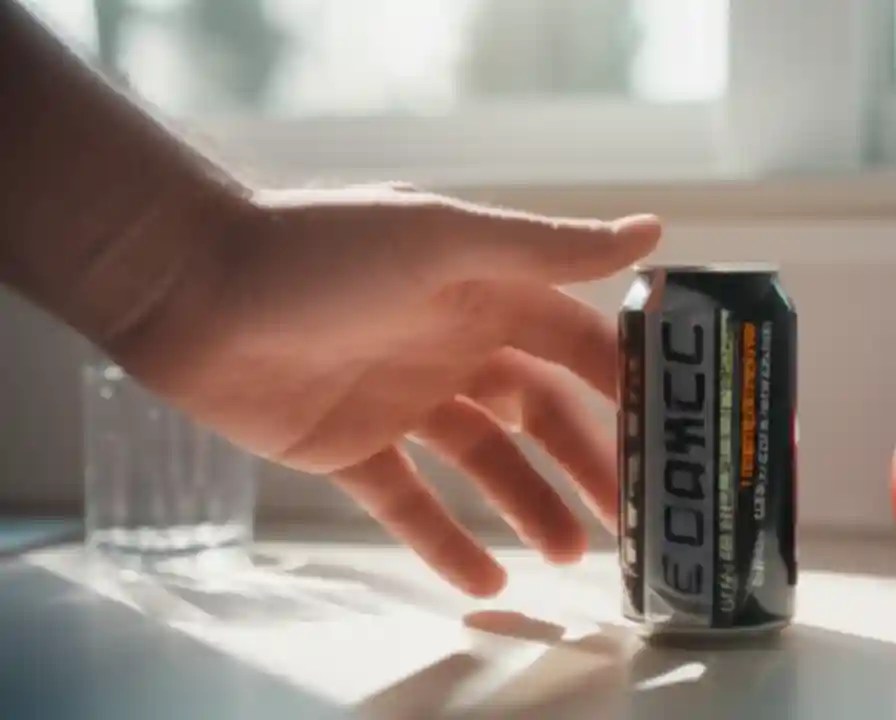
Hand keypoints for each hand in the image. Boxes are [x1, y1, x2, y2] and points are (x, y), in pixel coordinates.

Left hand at [113, 184, 660, 595]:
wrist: (191, 288)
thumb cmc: (323, 252)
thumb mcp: (444, 240)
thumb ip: (545, 248)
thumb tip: (651, 231)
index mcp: (484, 295)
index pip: (577, 344)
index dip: (630, 384)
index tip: (682, 428)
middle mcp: (454, 347)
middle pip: (542, 415)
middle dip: (590, 462)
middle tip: (636, 518)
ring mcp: (405, 401)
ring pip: (487, 463)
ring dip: (533, 506)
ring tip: (575, 556)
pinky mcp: (353, 450)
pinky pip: (411, 502)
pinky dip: (446, 542)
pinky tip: (488, 580)